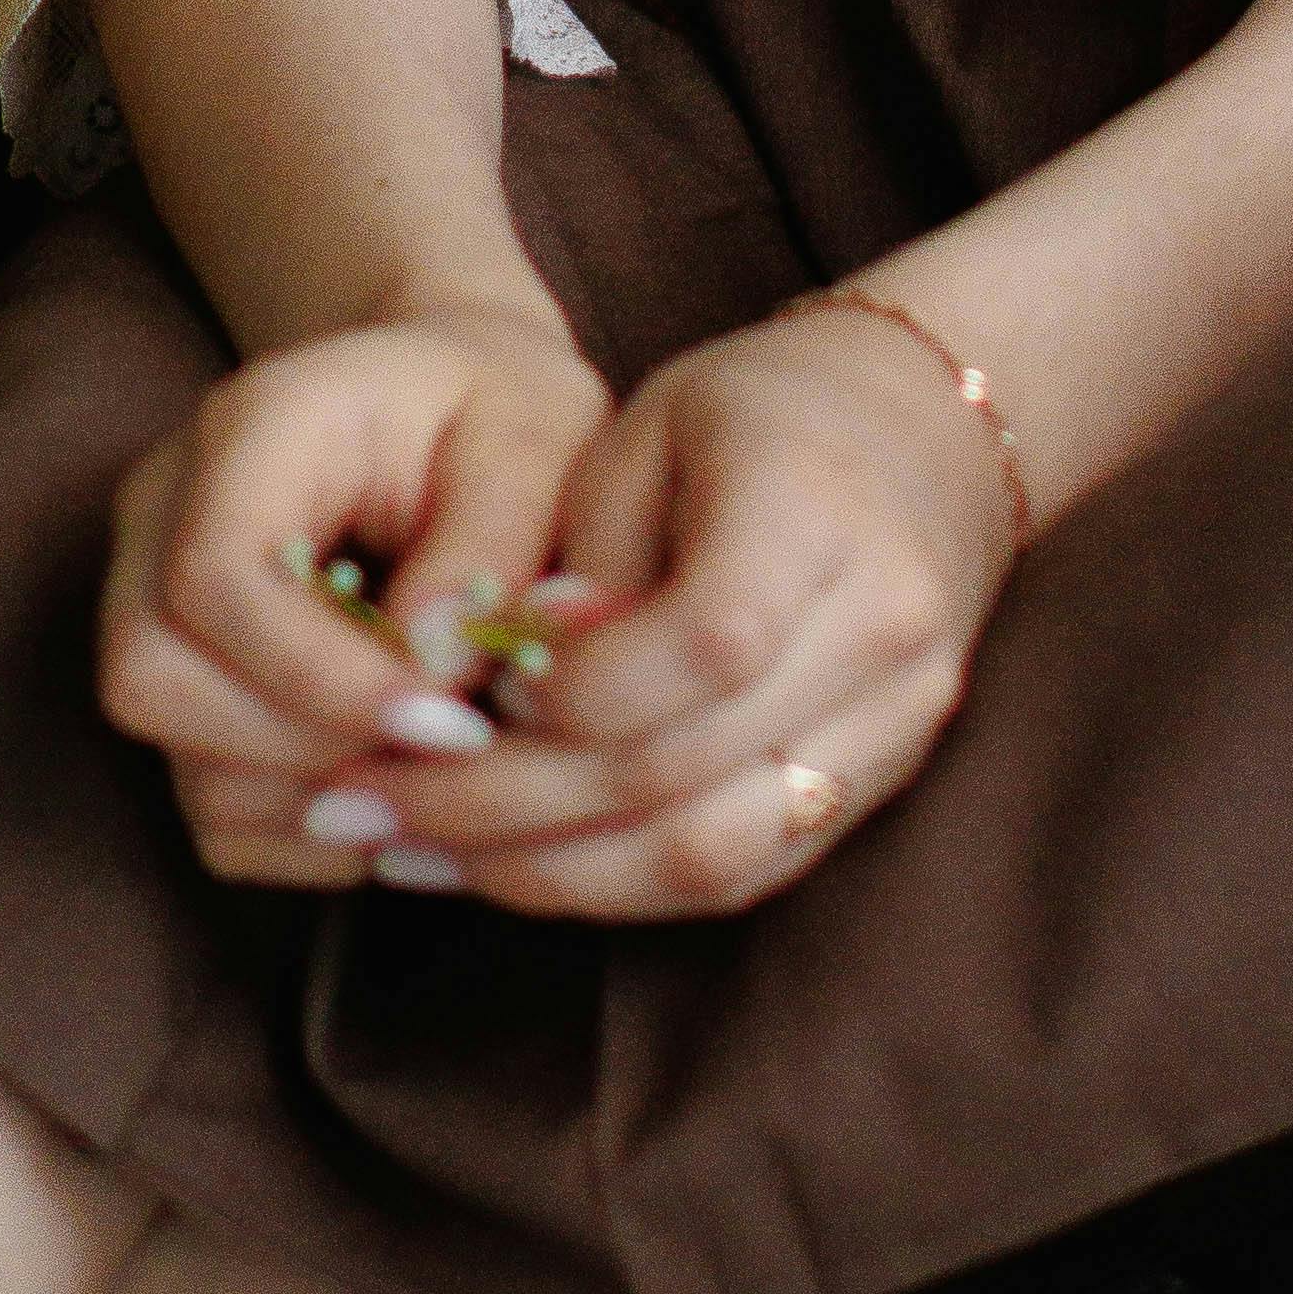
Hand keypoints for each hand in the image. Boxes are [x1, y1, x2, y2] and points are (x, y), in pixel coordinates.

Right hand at [95, 297, 611, 891]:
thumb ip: (490, 542)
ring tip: (442, 772)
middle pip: (150, 676)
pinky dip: (311, 831)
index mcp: (250, 428)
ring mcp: (156, 606)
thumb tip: (433, 672)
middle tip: (446, 749)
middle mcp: (167, 516)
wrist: (457, 406)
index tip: (445, 720)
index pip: (211, 574)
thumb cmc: (500, 415)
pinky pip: (213, 808)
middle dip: (300, 748)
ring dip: (315, 800)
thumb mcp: (537, 437)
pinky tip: (408, 789)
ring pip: (177, 760)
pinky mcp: (187, 689)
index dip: (314, 673)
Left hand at [185, 298, 1024, 927]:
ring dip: (548, 872)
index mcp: (820, 513)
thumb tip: (506, 688)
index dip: (562, 692)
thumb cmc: (762, 412)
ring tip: (415, 851)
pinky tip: (512, 863)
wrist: (931, 432)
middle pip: (682, 774)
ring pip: (712, 854)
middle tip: (362, 805)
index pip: (698, 645)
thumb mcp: (653, 429)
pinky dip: (616, 881)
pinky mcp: (881, 783)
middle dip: (502, 808)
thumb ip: (584, 558)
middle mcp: (882, 632)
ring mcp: (897, 723)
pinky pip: (740, 869)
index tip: (457, 687)